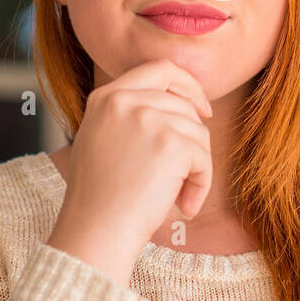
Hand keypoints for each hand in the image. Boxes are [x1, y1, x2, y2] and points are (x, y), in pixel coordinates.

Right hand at [46, 58, 213, 285]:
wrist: (96, 231)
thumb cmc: (99, 197)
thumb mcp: (100, 138)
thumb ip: (127, 114)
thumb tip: (177, 103)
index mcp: (106, 96)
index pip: (160, 69)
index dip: (188, 86)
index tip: (202, 109)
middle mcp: (125, 101)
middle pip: (185, 106)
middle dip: (193, 141)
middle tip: (189, 172)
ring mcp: (148, 119)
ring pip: (198, 133)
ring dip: (196, 168)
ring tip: (178, 197)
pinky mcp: (170, 144)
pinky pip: (203, 159)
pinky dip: (201, 185)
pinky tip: (184, 206)